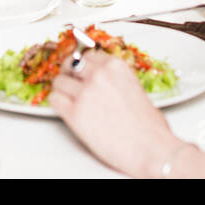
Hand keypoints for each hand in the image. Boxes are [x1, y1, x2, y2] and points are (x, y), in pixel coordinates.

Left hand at [49, 50, 185, 177]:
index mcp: (116, 66)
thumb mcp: (136, 89)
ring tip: (67, 99)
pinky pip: (54, 100)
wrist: (151, 148)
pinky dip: (56, 104)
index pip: (88, 56)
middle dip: (68, 73)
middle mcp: (98, 75)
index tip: (80, 71)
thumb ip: (116, 80)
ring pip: (58, 81)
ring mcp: (85, 92)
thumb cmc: (150, 127)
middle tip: (69, 81)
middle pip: (70, 64)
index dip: (82, 65)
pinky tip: (64, 109)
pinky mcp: (74, 113)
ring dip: (62, 90)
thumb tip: (104, 83)